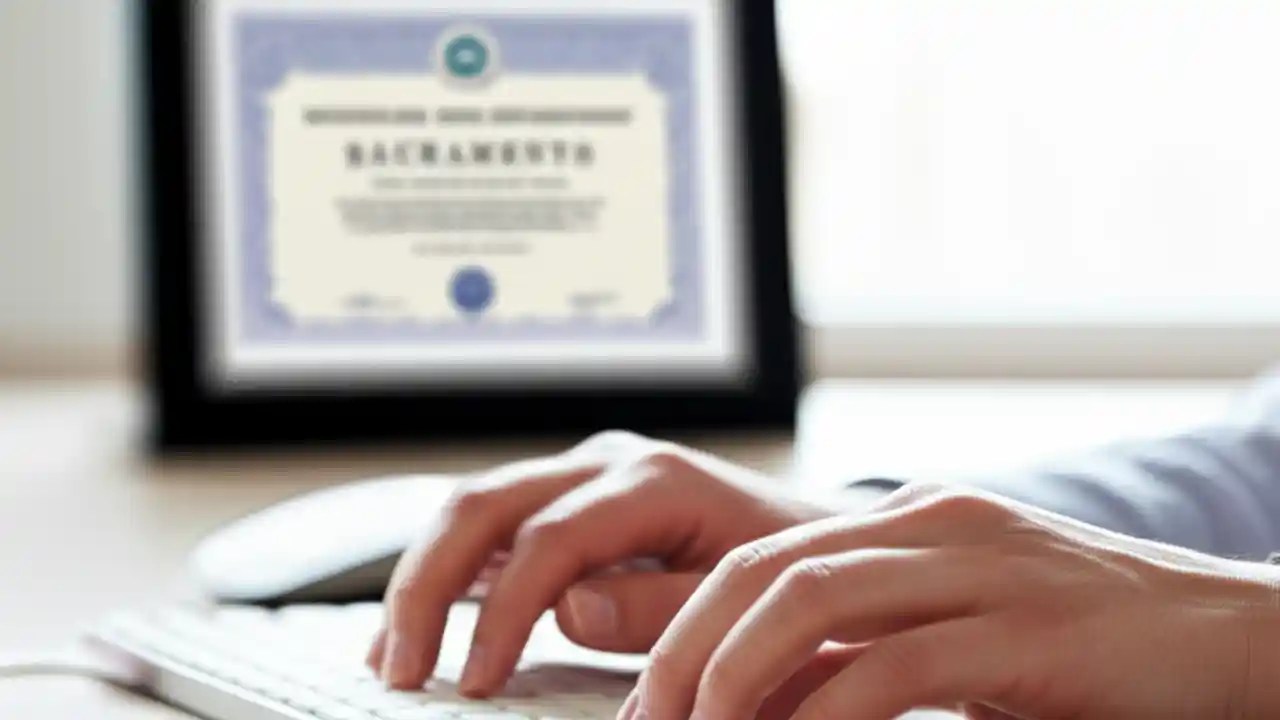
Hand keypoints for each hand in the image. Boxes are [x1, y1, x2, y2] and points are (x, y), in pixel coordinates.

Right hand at [367, 432, 836, 694]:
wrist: (825, 538)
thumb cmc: (796, 570)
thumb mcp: (748, 594)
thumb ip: (661, 606)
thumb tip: (567, 609)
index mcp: (654, 479)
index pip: (550, 539)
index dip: (502, 613)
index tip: (476, 682)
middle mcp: (609, 464)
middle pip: (486, 505)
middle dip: (428, 585)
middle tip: (400, 669)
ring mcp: (586, 478)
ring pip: (475, 508)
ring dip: (423, 577)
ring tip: (391, 653)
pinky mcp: (574, 503)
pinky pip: (495, 526)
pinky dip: (450, 573)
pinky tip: (422, 622)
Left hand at [635, 483, 1279, 719]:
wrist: (1234, 638)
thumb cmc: (1086, 653)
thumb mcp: (958, 640)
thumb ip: (867, 654)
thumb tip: (766, 699)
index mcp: (911, 519)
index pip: (764, 557)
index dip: (689, 628)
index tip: (653, 704)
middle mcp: (934, 524)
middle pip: (768, 570)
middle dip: (691, 652)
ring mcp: (982, 566)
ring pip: (814, 598)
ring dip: (738, 677)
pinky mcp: (1029, 627)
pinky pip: (900, 665)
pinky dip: (830, 715)